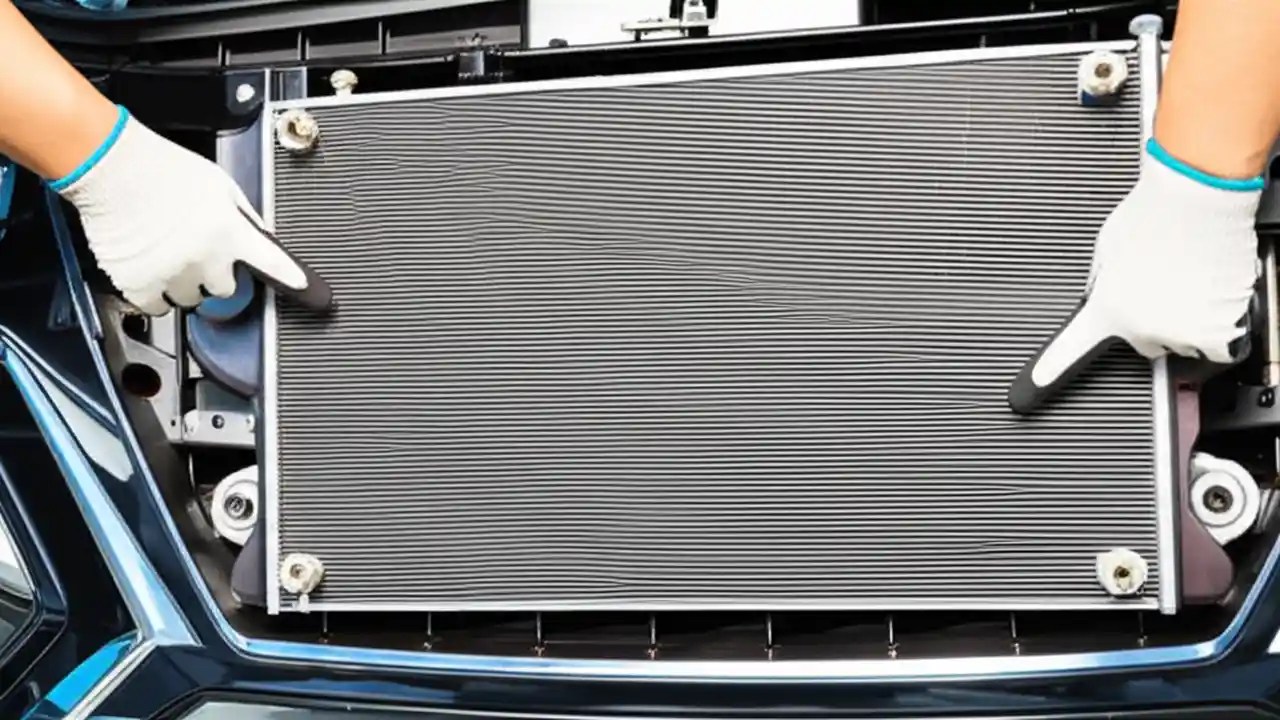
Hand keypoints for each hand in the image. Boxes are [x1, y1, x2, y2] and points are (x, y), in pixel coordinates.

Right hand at [52, 107, 330, 315]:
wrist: (112, 166)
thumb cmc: (163, 169)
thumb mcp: (220, 186)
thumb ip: (245, 217)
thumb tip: (262, 238)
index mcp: (229, 231)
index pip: (272, 264)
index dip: (293, 281)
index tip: (313, 295)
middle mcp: (205, 256)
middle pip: (226, 289)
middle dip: (216, 274)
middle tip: (197, 251)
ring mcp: (172, 273)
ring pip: (191, 299)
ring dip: (185, 284)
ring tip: (169, 254)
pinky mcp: (140, 283)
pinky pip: (158, 307)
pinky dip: (156, 294)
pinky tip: (151, 269)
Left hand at [1008, 143, 1261, 413]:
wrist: (1199, 200)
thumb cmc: (1154, 215)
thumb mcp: (1106, 252)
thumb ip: (1104, 284)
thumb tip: (1106, 295)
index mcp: (1106, 310)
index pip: (1071, 349)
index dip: (1049, 373)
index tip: (1026, 396)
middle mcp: (1141, 329)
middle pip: (1147, 341)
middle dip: (1154, 320)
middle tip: (1166, 283)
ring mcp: (1180, 333)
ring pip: (1183, 340)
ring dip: (1188, 318)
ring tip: (1191, 278)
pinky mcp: (1217, 332)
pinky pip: (1219, 341)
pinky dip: (1220, 322)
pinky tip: (1213, 290)